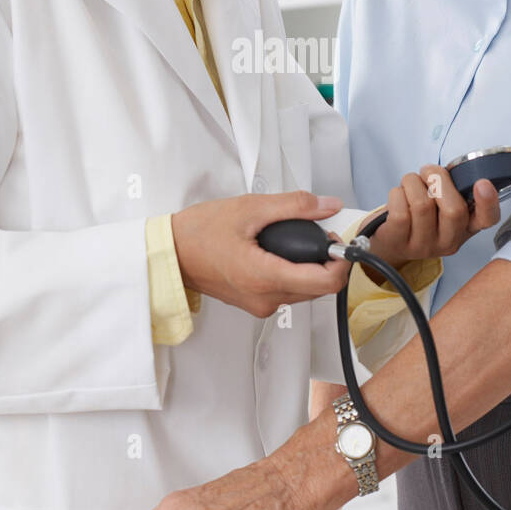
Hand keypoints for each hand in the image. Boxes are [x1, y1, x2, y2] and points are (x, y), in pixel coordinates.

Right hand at [171, 189, 350, 317]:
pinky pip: (287, 293)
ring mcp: (259, 305)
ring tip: (296, 238)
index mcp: (264, 278)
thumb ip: (294, 205)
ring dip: (310, 268)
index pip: (325, 282)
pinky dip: (293, 273)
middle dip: (326, 261)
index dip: (341, 261)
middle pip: (319, 288)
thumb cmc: (199, 231)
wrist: (170, 253)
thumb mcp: (249, 208)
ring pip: (305, 292)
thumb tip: (328, 204)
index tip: (336, 240)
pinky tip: (280, 252)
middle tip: (316, 231)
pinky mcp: (254, 304)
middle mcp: (265, 299)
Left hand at [367, 167, 500, 268]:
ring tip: (409, 184)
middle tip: (428, 172)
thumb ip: (450, 189)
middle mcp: (448, 241)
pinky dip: (397, 194)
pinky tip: (398, 198)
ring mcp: (424, 246)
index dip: (488, 202)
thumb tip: (443, 173)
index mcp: (465, 227)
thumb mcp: (439, 205)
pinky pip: (400, 211)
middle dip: (438, 179)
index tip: (482, 183)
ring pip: (422, 204)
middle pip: (453, 209)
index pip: (487, 219)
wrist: (388, 241)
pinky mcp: (399, 242)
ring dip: (412, 183)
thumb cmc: (415, 216)